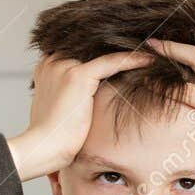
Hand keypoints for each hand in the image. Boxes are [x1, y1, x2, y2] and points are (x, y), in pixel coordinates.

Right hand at [6, 50, 151, 180]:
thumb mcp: (59, 107)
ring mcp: (64, 66)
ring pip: (103, 52)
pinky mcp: (77, 76)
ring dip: (128, 52)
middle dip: (116, 47)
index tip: (128, 49)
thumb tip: (88, 96)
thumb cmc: (53, 136)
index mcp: (47, 66)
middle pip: (91, 47)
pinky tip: (149, 59)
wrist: (43, 148)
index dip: (103, 50)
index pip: (81, 51)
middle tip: (145, 46)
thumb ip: (70, 93)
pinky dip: (132, 60)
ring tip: (150, 51)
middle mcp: (53, 61)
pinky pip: (111, 62)